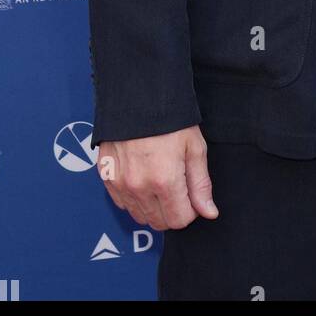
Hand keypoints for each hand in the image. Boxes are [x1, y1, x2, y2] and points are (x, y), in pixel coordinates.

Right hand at [95, 125, 218, 230]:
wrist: (138, 94)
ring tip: (160, 179)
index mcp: (165, 181)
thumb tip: (209, 213)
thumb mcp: (195, 147)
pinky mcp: (106, 177)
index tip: (191, 194)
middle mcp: (139, 187)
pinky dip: (134, 197)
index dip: (190, 210)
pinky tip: (143, 177)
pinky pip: (122, 203)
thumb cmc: (171, 119)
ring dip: (153, 206)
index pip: (179, 220)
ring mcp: (120, 184)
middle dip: (172, 210)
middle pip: (159, 222)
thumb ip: (201, 184)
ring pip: (139, 215)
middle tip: (178, 186)